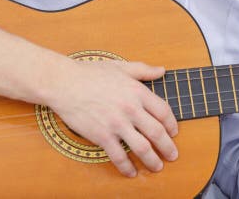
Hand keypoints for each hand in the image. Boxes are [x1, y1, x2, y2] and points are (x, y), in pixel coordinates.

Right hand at [46, 59, 177, 176]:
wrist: (64, 83)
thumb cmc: (91, 73)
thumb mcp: (121, 67)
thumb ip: (143, 70)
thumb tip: (161, 70)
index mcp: (137, 91)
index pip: (164, 111)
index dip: (172, 125)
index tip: (174, 132)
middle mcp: (131, 108)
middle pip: (157, 132)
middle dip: (168, 147)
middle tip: (172, 155)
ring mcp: (117, 123)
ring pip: (142, 147)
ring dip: (153, 160)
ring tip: (157, 166)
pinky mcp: (102, 136)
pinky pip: (119, 156)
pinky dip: (127, 167)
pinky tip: (131, 172)